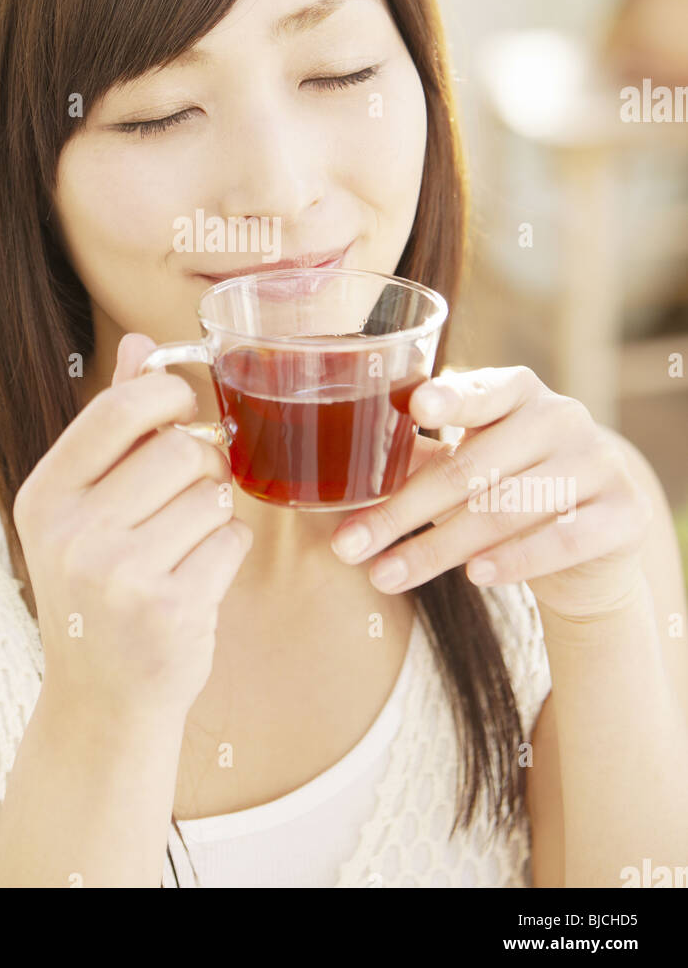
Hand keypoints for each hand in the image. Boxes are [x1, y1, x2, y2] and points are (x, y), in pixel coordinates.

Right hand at [14, 333, 252, 720]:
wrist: (99, 702)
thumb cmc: (98, 589)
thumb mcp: (83, 508)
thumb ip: (113, 426)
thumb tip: (142, 343)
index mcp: (45, 495)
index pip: (121, 408)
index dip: (169, 396)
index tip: (182, 411)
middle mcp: (72, 532)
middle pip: (181, 449)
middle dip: (201, 465)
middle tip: (189, 493)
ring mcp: (119, 574)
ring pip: (213, 493)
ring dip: (215, 512)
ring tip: (185, 544)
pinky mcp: (169, 608)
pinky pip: (231, 539)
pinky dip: (228, 551)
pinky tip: (197, 578)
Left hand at [329, 366, 653, 620]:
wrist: (590, 547)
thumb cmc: (507, 491)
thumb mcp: (469, 465)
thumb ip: (421, 458)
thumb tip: (345, 468)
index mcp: (518, 391)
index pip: (481, 391)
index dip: (450, 398)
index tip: (416, 407)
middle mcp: (561, 417)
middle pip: (473, 467)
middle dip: (403, 512)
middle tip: (350, 547)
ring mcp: (597, 462)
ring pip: (506, 509)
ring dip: (438, 548)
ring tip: (385, 576)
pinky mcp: (623, 513)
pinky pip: (561, 540)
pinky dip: (513, 561)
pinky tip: (474, 577)